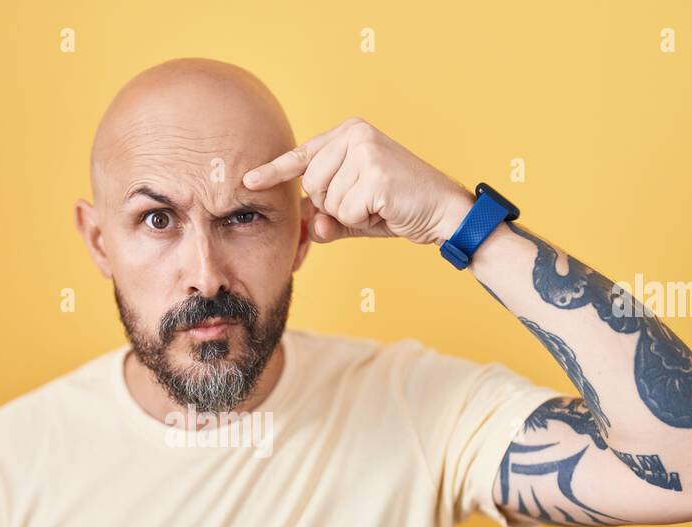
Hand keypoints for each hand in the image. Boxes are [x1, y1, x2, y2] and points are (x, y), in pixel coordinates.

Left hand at [242, 117, 472, 244]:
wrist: (443, 211)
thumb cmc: (398, 208)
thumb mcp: (354, 211)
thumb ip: (324, 217)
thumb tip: (301, 228)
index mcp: (349, 134)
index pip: (303, 155)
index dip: (274, 172)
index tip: (248, 181)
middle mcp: (355, 134)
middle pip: (310, 185)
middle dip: (332, 205)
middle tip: (367, 202)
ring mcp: (365, 150)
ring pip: (326, 200)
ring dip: (349, 214)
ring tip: (379, 203)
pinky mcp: (374, 172)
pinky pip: (345, 211)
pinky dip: (363, 219)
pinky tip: (386, 207)